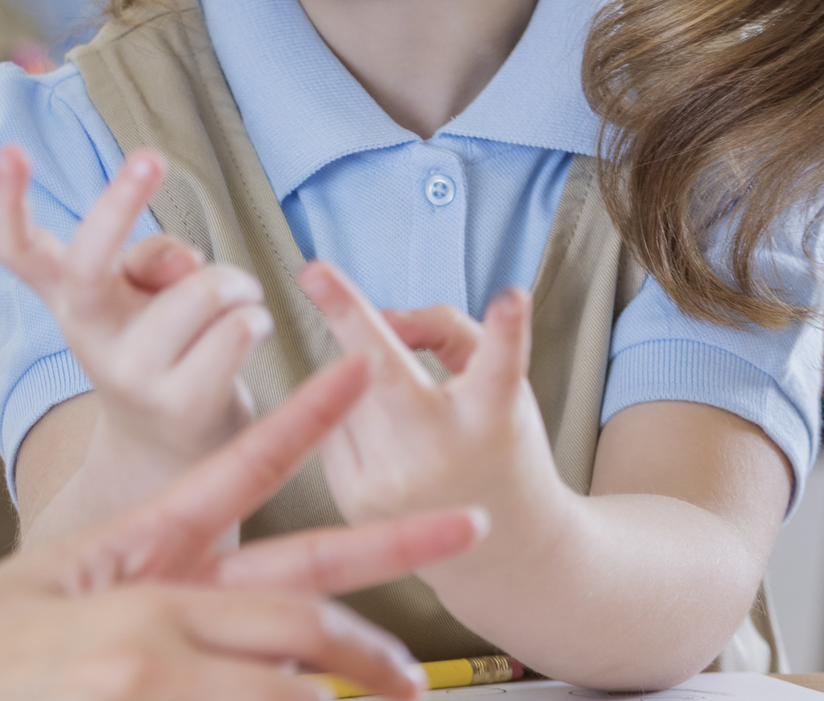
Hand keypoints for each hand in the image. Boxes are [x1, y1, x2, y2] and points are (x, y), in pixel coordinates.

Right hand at [0, 144, 269, 480]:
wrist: (175, 452)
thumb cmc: (161, 344)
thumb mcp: (140, 295)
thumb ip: (152, 260)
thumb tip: (182, 264)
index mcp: (68, 299)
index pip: (17, 250)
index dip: (6, 202)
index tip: (9, 150)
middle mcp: (87, 336)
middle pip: (87, 262)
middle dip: (118, 203)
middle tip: (151, 158)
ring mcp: (130, 375)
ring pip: (197, 288)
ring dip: (234, 283)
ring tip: (238, 299)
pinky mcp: (182, 404)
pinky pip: (235, 330)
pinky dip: (254, 318)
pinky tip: (251, 329)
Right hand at [0, 356, 488, 700]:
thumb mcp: (64, 597)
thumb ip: (150, 597)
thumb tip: (216, 619)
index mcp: (138, 550)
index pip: (239, 463)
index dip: (306, 414)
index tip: (358, 370)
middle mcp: (158, 595)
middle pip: (309, 589)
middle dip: (397, 555)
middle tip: (468, 527)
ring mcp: (155, 655)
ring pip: (298, 667)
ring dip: (354, 679)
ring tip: (408, 690)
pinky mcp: (146, 690)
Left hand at [299, 263, 567, 561]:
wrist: (504, 552)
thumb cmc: (498, 443)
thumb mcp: (499, 385)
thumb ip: (445, 329)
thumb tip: (379, 316)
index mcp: (491, 420)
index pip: (501, 370)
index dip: (506, 333)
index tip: (510, 296)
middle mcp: (441, 456)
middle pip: (391, 379)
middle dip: (349, 319)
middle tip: (313, 270)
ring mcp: (392, 484)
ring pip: (352, 388)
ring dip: (363, 375)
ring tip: (402, 408)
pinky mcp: (355, 500)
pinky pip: (334, 422)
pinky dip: (351, 411)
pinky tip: (384, 438)